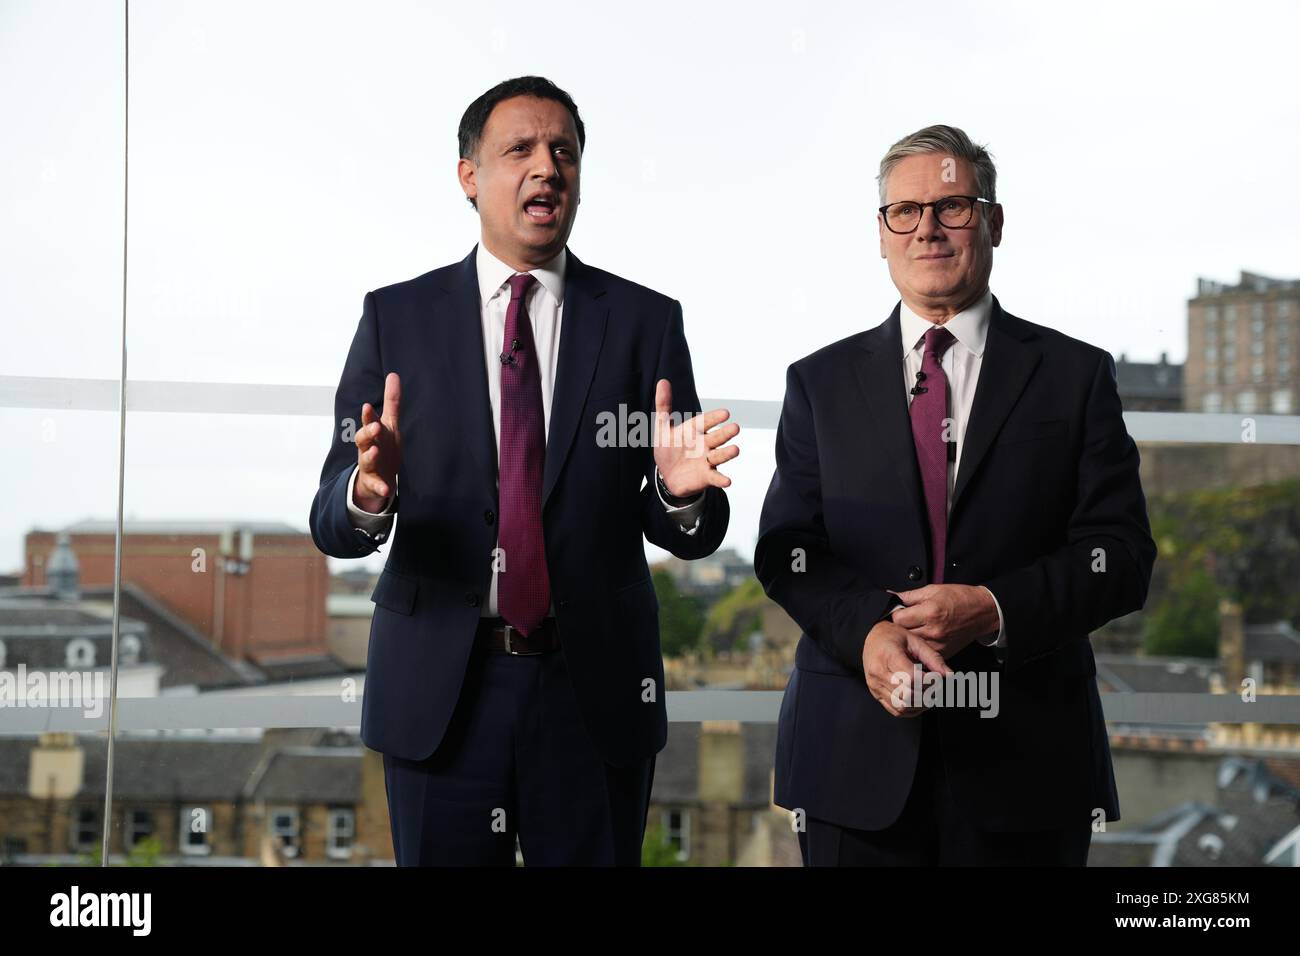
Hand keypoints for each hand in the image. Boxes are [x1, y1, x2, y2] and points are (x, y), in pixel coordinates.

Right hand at [354, 372, 401, 511]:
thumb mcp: (390, 424)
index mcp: (373, 434)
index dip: (368, 416)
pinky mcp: (374, 483)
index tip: (367, 406)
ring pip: (366, 460)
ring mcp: (369, 466)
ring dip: (370, 456)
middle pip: (363, 440)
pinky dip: (380, 487)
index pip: (368, 422)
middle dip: (368, 433)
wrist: (379, 477)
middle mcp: (367, 448)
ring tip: (374, 452)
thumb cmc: (384, 446)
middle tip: (375, 427)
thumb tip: (393, 374)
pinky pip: (376, 486)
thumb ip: (392, 401)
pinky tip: (386, 489)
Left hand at [652, 378, 738, 496]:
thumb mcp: (662, 428)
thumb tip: (663, 381)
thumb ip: (663, 406)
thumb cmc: (668, 449)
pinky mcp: (707, 477)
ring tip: (735, 449)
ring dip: (727, 453)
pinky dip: (721, 479)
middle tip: (736, 427)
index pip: (706, 422)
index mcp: (695, 430)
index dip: (715, 418)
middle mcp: (705, 444)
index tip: (725, 413)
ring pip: (719, 456)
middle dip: (726, 433)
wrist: (667, 475)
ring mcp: (707, 460)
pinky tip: (727, 481)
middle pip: (717, 438)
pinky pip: (715, 477)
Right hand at [863, 619, 953, 716]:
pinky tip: (920, 701)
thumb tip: (949, 675)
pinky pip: (895, 710)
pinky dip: (911, 710)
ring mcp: (875, 685)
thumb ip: (933, 658)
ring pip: (902, 706)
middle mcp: (878, 673)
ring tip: (930, 695)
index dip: (929, 682)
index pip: (911, 678)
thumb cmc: (894, 636)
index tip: (937, 677)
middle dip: (927, 694)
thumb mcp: (915, 641)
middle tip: (937, 687)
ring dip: (921, 705)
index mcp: (888, 656)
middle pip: (907, 695)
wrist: (871, 638)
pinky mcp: (875, 693)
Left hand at [889, 584, 999, 658]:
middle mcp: (933, 631)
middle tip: (903, 621)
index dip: (895, 614)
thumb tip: (890, 596)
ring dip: (908, 638)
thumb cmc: (959, 597)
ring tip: (912, 629)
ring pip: (911, 645)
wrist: (983, 611)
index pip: (898, 618)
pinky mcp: (944, 653)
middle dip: (899, 627)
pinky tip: (921, 638)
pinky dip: (919, 647)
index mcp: (930, 612)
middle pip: (902, 633)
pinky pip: (924, 653)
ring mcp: (939, 644)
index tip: (898, 612)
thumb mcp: (932, 590)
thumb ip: (908, 595)